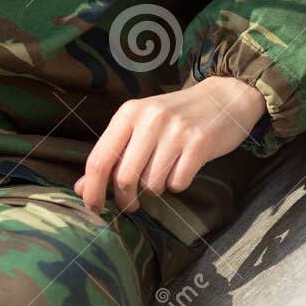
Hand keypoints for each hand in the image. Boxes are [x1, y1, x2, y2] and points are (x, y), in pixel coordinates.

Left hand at [74, 77, 265, 213]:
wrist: (223, 98)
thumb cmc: (175, 116)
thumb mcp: (140, 126)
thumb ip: (113, 153)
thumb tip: (82, 188)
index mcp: (129, 113)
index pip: (100, 158)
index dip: (92, 189)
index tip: (93, 207)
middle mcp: (150, 119)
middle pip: (124, 178)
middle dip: (125, 199)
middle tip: (131, 204)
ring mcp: (175, 131)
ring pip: (151, 184)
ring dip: (155, 189)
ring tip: (163, 173)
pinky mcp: (199, 144)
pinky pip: (177, 183)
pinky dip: (177, 184)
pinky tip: (183, 168)